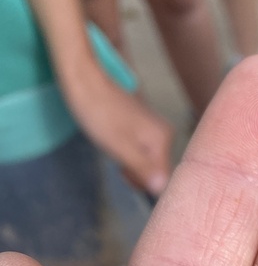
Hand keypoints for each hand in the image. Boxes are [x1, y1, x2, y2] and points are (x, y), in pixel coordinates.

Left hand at [63, 62, 172, 196]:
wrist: (84, 77)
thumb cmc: (98, 112)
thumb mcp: (119, 147)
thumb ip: (142, 169)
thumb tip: (161, 188)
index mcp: (162, 140)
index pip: (163, 180)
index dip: (142, 183)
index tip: (123, 172)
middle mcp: (165, 134)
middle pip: (156, 172)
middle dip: (135, 171)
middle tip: (116, 156)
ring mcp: (154, 129)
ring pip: (147, 162)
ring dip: (129, 161)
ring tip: (112, 144)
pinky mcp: (144, 125)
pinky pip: (141, 150)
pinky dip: (127, 151)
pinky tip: (114, 139)